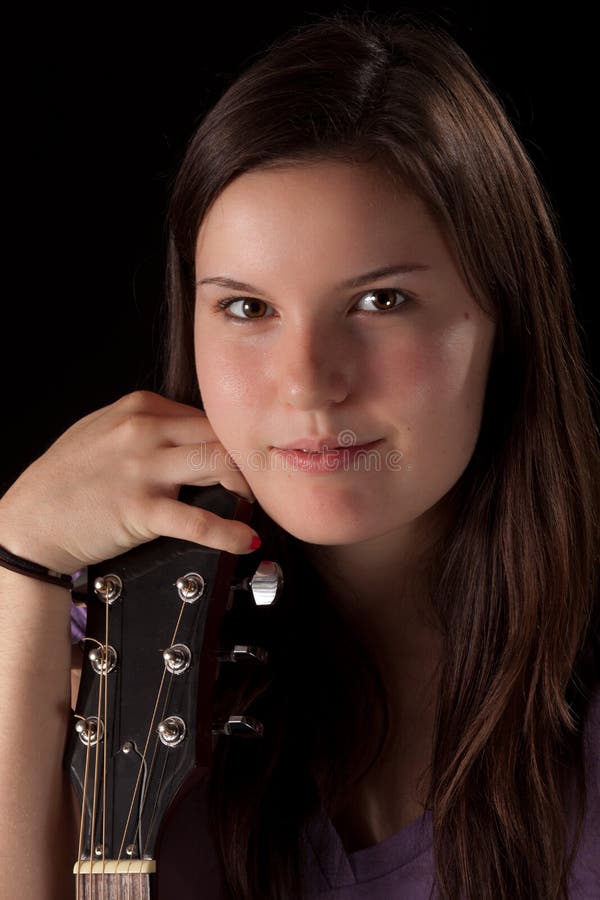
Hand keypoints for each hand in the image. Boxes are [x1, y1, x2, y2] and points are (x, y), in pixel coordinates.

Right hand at [0, 390, 258, 573]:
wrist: (31, 521)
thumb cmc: (66, 478)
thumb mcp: (103, 431)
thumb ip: (147, 424)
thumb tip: (191, 433)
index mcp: (140, 407)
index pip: (206, 416)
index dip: (230, 441)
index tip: (243, 460)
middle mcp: (144, 430)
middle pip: (221, 434)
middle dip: (247, 460)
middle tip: (257, 483)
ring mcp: (143, 469)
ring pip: (219, 464)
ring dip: (246, 487)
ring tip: (250, 505)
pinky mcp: (141, 508)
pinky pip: (199, 519)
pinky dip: (230, 532)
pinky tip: (246, 541)